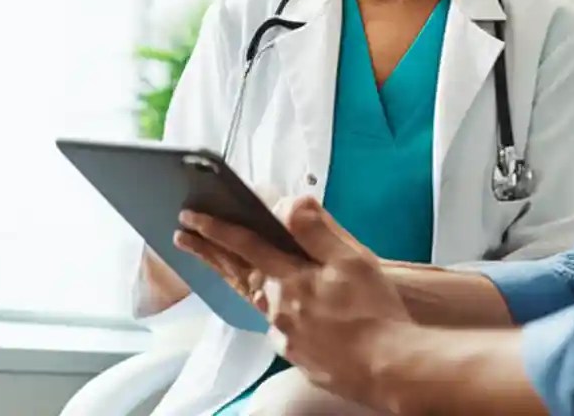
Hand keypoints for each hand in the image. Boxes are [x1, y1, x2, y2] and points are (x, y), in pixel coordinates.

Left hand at [178, 196, 413, 409]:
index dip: (216, 227)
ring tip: (222, 264)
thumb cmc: (375, 313)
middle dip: (209, 252)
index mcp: (289, 279)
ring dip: (233, 277)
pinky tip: (278, 304)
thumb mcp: (352, 259)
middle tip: (183, 237)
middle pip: (236, 273)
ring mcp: (284, 334)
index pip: (245, 245)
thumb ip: (316, 230)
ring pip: (252, 298)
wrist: (390, 369)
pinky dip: (270, 308)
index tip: (191, 216)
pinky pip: (276, 325)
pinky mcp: (296, 354)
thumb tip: (286, 203)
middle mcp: (277, 307)